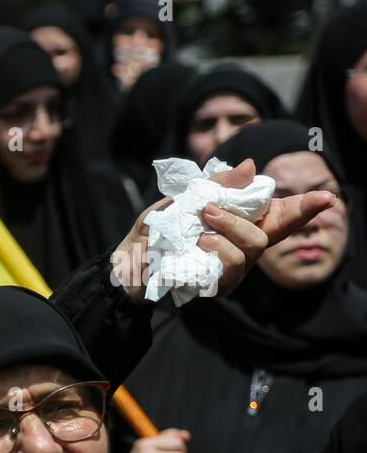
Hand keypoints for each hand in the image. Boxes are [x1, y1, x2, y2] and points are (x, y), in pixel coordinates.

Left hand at [111, 159, 338, 299]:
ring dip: (227, 231)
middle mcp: (240, 248)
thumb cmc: (155, 232)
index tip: (328, 198)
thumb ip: (216, 186)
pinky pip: (232, 267)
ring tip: (199, 229)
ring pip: (252, 247)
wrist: (126, 263)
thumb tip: (250, 166)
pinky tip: (199, 245)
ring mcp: (231, 269)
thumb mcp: (182, 201)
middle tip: (209, 209)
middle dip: (241, 216)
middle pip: (267, 232)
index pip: (278, 216)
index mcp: (237, 224)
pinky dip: (217, 250)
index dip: (303, 207)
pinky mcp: (218, 286)